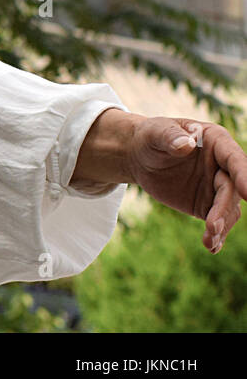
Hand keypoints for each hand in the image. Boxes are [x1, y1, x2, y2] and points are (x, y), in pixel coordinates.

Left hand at [128, 117, 246, 252]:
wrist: (140, 156)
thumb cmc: (151, 137)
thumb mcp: (155, 132)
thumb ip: (170, 136)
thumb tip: (185, 144)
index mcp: (217, 142)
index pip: (235, 159)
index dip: (244, 175)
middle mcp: (223, 166)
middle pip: (232, 189)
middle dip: (224, 208)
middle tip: (212, 225)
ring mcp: (217, 187)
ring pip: (228, 209)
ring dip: (221, 225)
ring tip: (209, 240)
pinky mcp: (207, 204)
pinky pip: (217, 221)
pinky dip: (216, 235)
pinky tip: (211, 246)